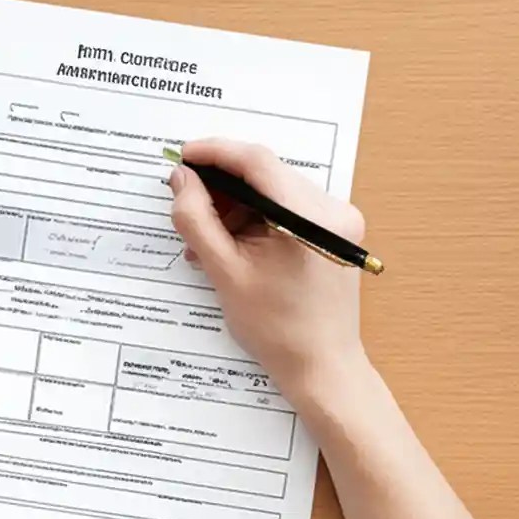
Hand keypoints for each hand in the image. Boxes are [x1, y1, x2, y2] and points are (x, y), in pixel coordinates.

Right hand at [169, 139, 366, 397]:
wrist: (321, 366)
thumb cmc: (278, 329)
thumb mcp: (225, 271)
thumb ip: (198, 220)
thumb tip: (182, 181)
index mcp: (310, 217)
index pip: (257, 161)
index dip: (215, 153)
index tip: (183, 157)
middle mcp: (331, 210)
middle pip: (265, 175)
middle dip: (220, 186)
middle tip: (183, 199)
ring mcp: (335, 221)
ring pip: (272, 192)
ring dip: (234, 207)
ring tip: (202, 238)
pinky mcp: (331, 233)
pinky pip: (284, 211)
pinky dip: (253, 220)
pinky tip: (228, 244)